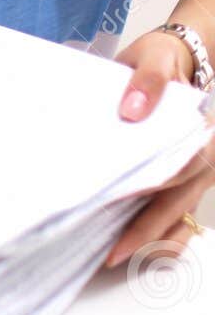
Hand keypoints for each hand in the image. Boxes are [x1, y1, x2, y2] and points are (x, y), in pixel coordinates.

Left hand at [102, 28, 214, 268]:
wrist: (175, 56)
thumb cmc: (162, 60)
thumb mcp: (153, 58)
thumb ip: (147, 81)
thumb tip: (132, 112)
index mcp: (198, 133)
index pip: (178, 171)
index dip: (153, 199)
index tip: (125, 217)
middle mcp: (202, 159)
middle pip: (178, 203)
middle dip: (147, 233)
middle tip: (113, 254)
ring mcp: (195, 171)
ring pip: (181, 214)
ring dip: (155, 239)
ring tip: (118, 259)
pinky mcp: (183, 176)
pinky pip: (180, 211)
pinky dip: (164, 233)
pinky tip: (140, 250)